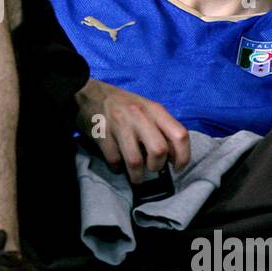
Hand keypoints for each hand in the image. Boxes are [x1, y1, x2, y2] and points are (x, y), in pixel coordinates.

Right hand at [74, 77, 190, 182]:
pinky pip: (114, 160)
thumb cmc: (122, 104)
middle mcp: (139, 116)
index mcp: (155, 110)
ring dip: (137, 175)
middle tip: (152, 168)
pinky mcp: (102, 135)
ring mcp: (119, 125)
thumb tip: (173, 156)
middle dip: (156, 166)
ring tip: (136, 176)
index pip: (180, 135)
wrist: (89, 94)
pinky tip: (117, 164)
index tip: (177, 168)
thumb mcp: (146, 109)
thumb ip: (160, 127)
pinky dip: (117, 168)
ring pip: (135, 161)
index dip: (183, 156)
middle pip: (159, 150)